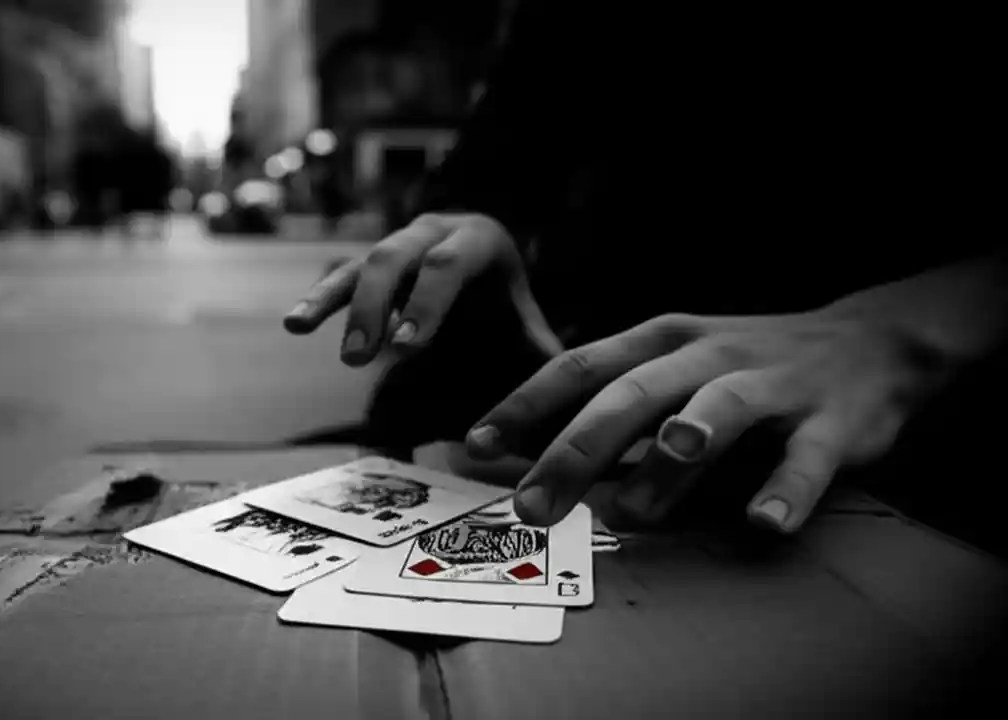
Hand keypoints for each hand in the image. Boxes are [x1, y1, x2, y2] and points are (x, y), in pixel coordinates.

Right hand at [283, 212, 562, 364]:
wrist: (493, 292)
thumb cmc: (512, 317)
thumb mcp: (528, 331)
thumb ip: (539, 363)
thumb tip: (558, 402)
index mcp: (480, 240)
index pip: (450, 264)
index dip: (427, 303)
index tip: (406, 349)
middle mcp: (435, 231)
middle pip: (398, 257)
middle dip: (375, 306)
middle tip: (360, 358)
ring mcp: (400, 244)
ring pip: (364, 263)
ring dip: (339, 302)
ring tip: (302, 328)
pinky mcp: (373, 265)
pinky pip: (342, 277)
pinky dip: (319, 300)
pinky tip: (294, 323)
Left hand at [465, 292, 978, 532]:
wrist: (872, 342)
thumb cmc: (746, 366)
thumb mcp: (674, 366)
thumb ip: (613, 407)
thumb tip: (533, 459)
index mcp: (661, 340)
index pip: (578, 366)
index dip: (524, 405)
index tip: (476, 445)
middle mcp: (707, 354)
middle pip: (630, 395)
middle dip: (574, 449)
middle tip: (533, 502)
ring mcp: (769, 384)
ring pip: (711, 416)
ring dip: (667, 464)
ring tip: (631, 513)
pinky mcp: (831, 420)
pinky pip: (806, 457)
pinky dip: (785, 491)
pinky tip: (762, 524)